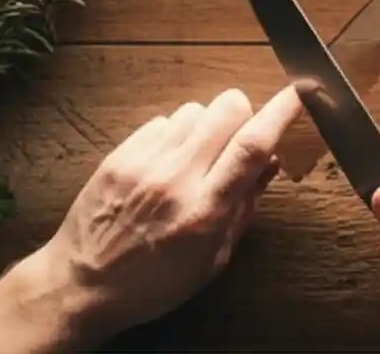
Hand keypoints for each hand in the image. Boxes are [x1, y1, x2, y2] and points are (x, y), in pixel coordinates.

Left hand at [0, 86, 302, 353]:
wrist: (81, 284)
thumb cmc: (152, 283)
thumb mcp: (212, 259)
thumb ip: (244, 208)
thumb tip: (270, 164)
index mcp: (204, 212)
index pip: (251, 147)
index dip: (280, 113)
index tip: (297, 94)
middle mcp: (174, 180)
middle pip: (225, 110)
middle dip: (243, 115)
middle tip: (236, 141)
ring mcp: (143, 162)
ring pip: (194, 109)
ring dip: (205, 127)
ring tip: (195, 160)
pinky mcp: (119, 154)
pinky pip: (162, 120)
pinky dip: (174, 135)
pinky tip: (166, 164)